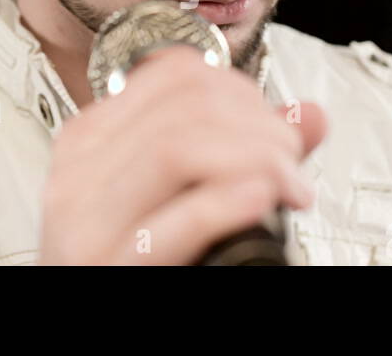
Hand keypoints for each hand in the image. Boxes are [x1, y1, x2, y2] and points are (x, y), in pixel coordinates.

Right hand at [37, 45, 326, 264]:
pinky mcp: (107, 266)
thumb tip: (310, 116)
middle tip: (291, 164)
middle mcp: (81, 169)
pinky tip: (260, 203)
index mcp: (94, 138)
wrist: (93, 318)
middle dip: (261, 127)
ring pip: (178, 148)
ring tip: (288, 191)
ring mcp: (86, 219)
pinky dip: (229, 204)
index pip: (174, 74)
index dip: (242, 91)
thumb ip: (247, 154)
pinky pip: (179, 219)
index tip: (273, 126)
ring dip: (257, 161)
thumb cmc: (129, 258)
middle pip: (186, 105)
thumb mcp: (179, 195)